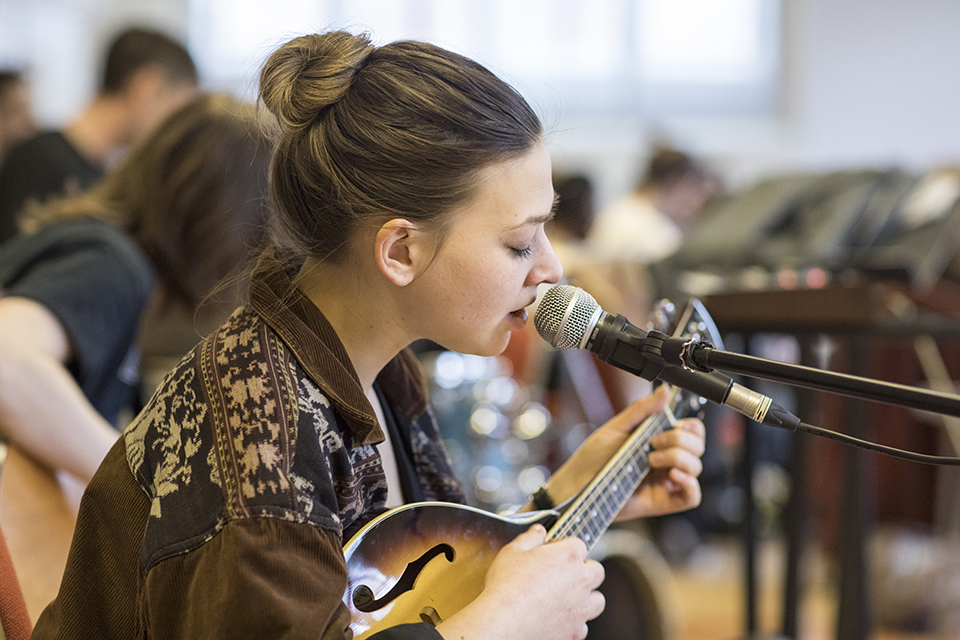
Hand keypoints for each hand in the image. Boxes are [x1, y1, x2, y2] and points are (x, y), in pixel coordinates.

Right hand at [437, 525, 603, 639]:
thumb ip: (530, 537)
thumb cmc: (507, 585)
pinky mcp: (575, 631)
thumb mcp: (513, 551)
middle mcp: (581, 581)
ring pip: (597, 600)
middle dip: (583, 570)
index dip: (563, 546)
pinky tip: (558, 619)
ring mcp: (581, 608)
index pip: (578, 544)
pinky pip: (583, 626)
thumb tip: (539, 531)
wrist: (505, 622)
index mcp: (569, 556)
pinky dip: (574, 622)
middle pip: (596, 571)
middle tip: (563, 574)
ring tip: (567, 598)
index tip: (550, 553)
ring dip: (586, 597)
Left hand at [544, 386, 704, 520]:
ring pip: (696, 468)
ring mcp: (666, 481)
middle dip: (679, 441)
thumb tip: (664, 390)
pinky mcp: (663, 501)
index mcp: (659, 441)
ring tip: (651, 460)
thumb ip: (642, 409)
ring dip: (679, 458)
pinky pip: (692, 496)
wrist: (577, 484)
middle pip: (697, 447)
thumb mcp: (618, 427)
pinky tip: (671, 475)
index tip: (676, 425)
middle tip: (653, 443)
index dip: (691, 427)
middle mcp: (666, 460)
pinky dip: (689, 483)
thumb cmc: (592, 457)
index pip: (692, 432)